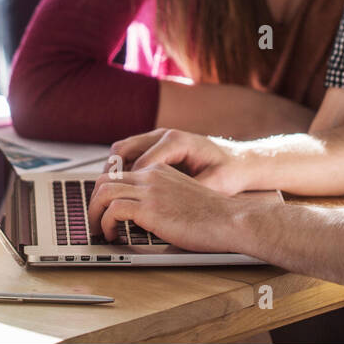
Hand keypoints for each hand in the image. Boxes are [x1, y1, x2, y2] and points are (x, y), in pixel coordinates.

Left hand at [87, 163, 258, 254]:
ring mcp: (150, 190)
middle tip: (94, 221)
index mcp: (159, 171)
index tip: (103, 211)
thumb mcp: (181, 198)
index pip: (120, 174)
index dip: (106, 194)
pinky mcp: (150, 208)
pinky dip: (106, 224)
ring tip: (98, 231)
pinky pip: (113, 211)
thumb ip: (160, 199)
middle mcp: (151, 175)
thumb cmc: (212, 216)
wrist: (230, 220)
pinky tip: (113, 236)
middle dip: (93, 201)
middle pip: (105, 179)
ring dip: (94, 214)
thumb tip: (141, 217)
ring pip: (103, 192)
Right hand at [107, 128, 252, 194]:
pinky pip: (131, 154)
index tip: (120, 207)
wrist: (241, 160)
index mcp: (176, 142)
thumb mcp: (215, 184)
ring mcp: (159, 138)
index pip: (139, 163)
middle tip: (103, 199)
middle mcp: (164, 135)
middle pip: (123, 150)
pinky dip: (123, 169)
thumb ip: (191, 191)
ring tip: (107, 196)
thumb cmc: (229, 171)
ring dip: (113, 171)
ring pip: (123, 150)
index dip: (126, 187)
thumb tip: (167, 206)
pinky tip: (124, 189)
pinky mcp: (158, 146)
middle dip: (110, 175)